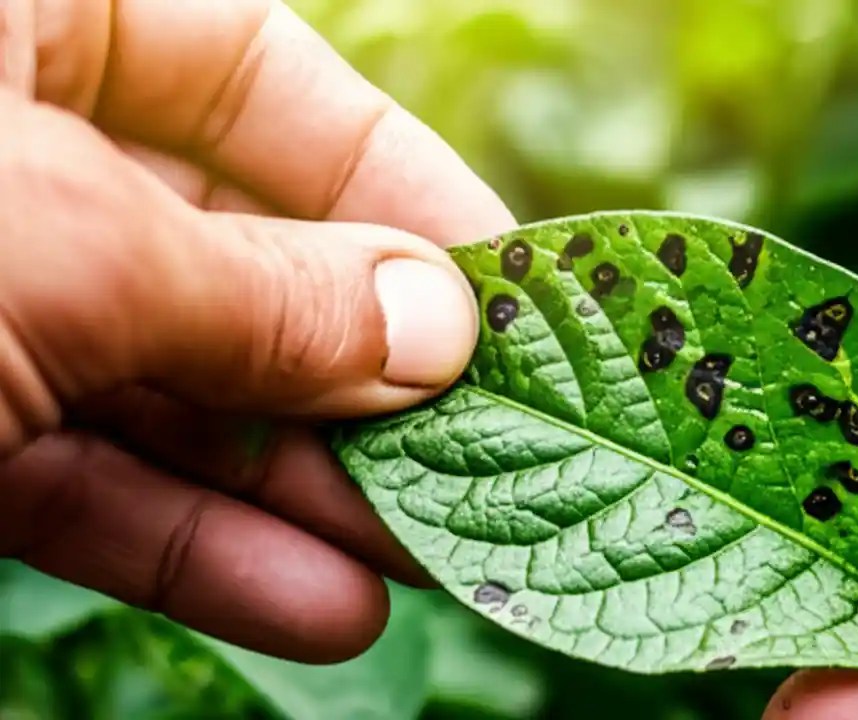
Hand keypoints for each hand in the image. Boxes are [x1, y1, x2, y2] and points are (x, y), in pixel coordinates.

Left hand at [0, 0, 514, 661]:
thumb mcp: (63, 248)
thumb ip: (265, 293)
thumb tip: (440, 324)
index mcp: (22, 18)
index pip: (261, 77)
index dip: (400, 182)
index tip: (512, 287)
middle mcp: (5, 152)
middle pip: (234, 258)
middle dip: (366, 379)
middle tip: (500, 456)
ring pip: (172, 390)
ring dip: (307, 492)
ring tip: (443, 562)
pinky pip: (82, 479)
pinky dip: (195, 550)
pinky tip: (317, 610)